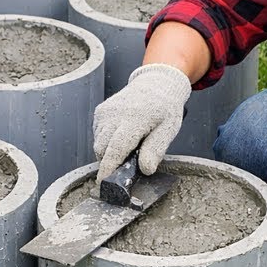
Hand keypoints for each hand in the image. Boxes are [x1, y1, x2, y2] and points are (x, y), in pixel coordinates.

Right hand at [93, 63, 191, 179]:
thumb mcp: (168, 130)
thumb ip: (155, 150)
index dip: (109, 168)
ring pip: (98, 143)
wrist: (155, 84)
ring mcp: (105, 112)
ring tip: (127, 147)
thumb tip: (145, 170)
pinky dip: (106, 141)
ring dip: (108, 152)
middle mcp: (115, 115)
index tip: (105, 182)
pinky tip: (121, 136)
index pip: (116, 149)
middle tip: (126, 166)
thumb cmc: (164, 109)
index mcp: (134, 119)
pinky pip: (97, 134)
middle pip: (102, 149)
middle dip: (109, 163)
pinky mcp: (100, 112)